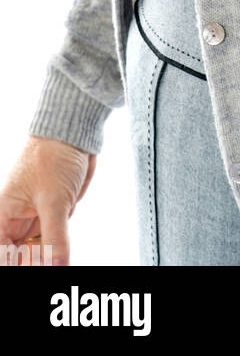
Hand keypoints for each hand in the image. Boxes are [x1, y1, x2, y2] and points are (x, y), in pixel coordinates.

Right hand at [0, 136, 95, 265]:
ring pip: (37, 247)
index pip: (2, 251)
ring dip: (46, 256)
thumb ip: (55, 238)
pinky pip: (54, 236)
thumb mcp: (54, 201)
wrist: (74, 132)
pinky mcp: (56, 209)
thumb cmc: (54, 157)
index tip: (27, 265)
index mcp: (5, 213)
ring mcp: (37, 213)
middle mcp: (18, 216)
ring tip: (56, 255)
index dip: (12, 262)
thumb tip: (57, 267)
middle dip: (30, 261)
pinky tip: (62, 255)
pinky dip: (58, 246)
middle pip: (18, 253)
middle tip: (49, 264)